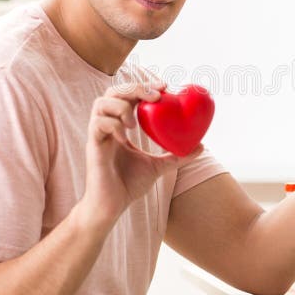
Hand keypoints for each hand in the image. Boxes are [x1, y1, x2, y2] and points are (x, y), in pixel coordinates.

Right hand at [81, 81, 201, 231]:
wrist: (110, 207)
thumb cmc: (128, 185)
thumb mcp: (157, 167)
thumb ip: (176, 156)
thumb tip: (201, 146)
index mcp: (120, 126)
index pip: (128, 96)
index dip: (144, 87)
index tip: (164, 86)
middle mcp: (107, 126)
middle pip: (113, 92)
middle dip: (134, 88)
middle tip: (156, 96)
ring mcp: (98, 135)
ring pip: (101, 103)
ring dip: (121, 105)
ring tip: (135, 122)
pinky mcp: (92, 146)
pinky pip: (98, 124)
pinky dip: (113, 124)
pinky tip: (125, 135)